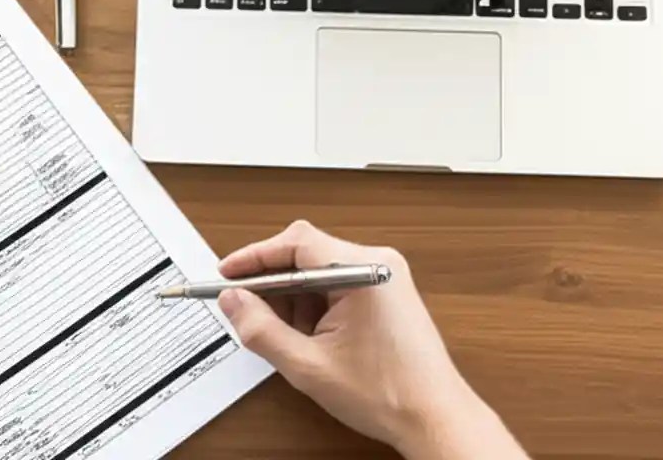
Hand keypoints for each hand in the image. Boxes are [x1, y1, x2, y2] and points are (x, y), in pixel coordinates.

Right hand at [217, 221, 526, 459]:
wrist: (434, 418)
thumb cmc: (389, 394)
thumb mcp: (308, 365)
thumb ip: (261, 329)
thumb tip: (232, 301)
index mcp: (364, 270)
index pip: (296, 243)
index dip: (255, 256)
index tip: (228, 272)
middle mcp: (378, 263)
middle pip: (306, 253)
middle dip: (273, 284)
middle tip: (247, 310)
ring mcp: (385, 277)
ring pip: (319, 272)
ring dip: (294, 299)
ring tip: (289, 338)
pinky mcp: (385, 293)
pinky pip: (336, 285)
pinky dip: (314, 306)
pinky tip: (310, 337)